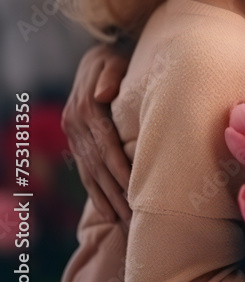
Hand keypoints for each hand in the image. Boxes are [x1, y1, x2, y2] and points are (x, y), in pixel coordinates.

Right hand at [61, 43, 132, 222]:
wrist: (96, 59)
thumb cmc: (115, 59)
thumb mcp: (112, 60)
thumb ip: (110, 74)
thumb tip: (103, 94)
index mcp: (86, 108)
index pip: (106, 145)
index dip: (120, 168)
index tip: (135, 191)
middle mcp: (75, 125)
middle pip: (98, 165)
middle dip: (116, 193)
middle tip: (135, 218)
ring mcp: (72, 135)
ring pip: (91, 174)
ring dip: (107, 199)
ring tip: (124, 222)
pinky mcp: (75, 142)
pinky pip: (85, 172)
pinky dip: (96, 193)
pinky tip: (108, 211)